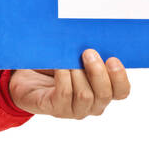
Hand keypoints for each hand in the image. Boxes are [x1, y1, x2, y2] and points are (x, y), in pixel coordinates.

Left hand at [7, 49, 129, 118]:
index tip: (112, 58)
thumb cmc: (56, 66)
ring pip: (85, 95)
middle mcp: (92, 105)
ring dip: (79, 74)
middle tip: (88, 52)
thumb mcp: (76, 59)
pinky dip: (64, 77)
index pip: (121, 91)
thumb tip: (96, 37)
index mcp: (102, 92)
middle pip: (104, 94)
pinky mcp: (55, 108)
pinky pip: (65, 94)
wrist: (26, 78)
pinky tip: (60, 66)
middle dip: (98, 72)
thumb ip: (90, 55)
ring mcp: (73, 110)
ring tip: (71, 59)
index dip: (120, 77)